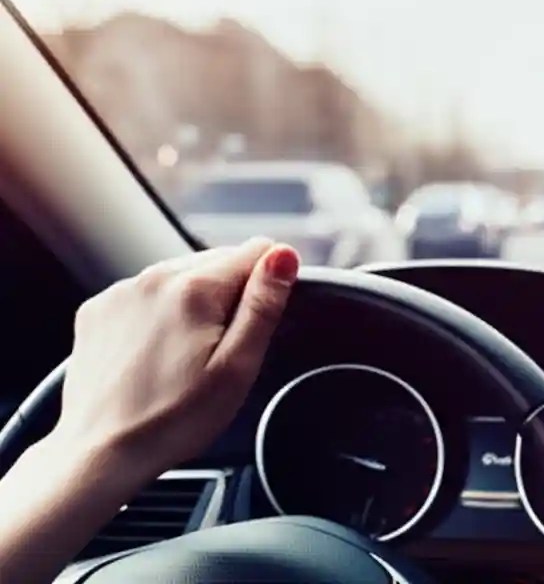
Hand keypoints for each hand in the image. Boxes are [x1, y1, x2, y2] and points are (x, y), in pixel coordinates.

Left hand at [51, 238, 299, 478]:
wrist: (101, 453)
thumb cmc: (174, 420)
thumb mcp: (237, 368)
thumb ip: (263, 305)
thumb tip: (283, 256)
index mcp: (193, 290)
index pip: (255, 252)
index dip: (268, 285)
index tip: (257, 323)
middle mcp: (152, 279)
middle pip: (217, 262)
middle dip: (231, 294)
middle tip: (222, 349)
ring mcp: (120, 293)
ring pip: (181, 277)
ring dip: (195, 303)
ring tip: (188, 356)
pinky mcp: (98, 311)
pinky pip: (146, 295)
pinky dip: (159, 315)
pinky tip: (158, 354)